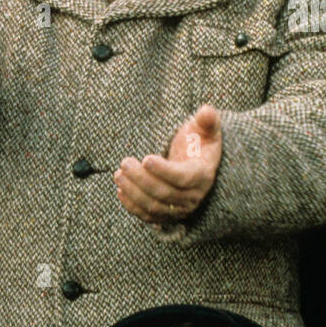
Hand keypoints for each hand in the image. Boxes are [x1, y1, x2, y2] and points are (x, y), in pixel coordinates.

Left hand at [114, 105, 221, 225]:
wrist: (194, 163)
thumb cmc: (198, 142)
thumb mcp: (205, 129)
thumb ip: (207, 120)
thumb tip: (207, 110)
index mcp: (203, 176)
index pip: (183, 178)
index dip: (163, 171)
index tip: (145, 158)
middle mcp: (193, 197)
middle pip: (164, 194)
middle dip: (141, 179)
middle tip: (125, 162)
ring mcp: (178, 209)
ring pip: (153, 207)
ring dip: (133, 192)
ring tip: (118, 174)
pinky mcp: (165, 215)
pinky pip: (147, 216)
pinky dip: (131, 205)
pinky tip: (120, 189)